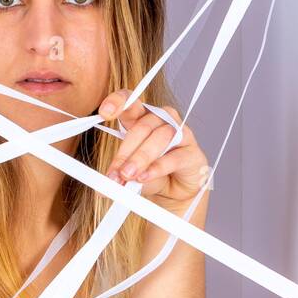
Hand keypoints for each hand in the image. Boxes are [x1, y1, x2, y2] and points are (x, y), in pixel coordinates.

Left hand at [97, 89, 211, 207]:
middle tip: (115, 173)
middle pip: (143, 127)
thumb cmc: (151, 176)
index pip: (131, 102)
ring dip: (141, 158)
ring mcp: (181, 135)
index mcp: (142, 119)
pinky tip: (145, 177)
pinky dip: (158, 167)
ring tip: (128, 175)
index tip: (104, 112)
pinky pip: (175, 157)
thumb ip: (120, 172)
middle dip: (126, 152)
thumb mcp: (130, 173)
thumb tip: (108, 179)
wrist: (174, 195)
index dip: (119, 102)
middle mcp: (163, 121)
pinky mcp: (193, 153)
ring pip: (160, 138)